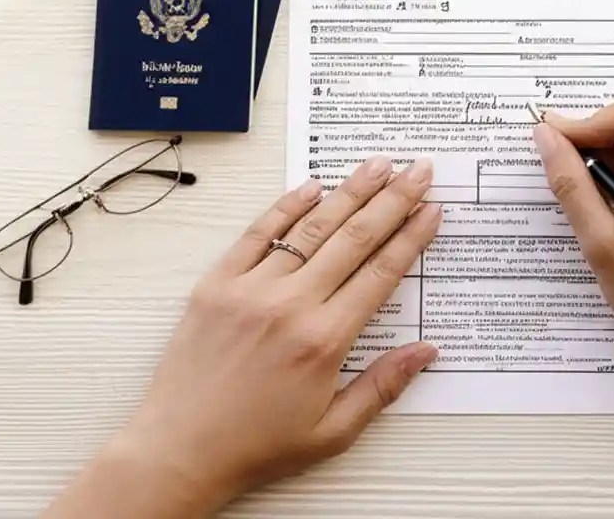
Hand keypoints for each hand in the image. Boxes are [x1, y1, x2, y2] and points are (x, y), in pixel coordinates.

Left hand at [50, 157, 441, 517]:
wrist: (181, 449)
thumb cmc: (256, 445)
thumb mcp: (333, 431)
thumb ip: (383, 386)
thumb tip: (427, 351)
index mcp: (325, 340)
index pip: (381, 273)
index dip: (412, 237)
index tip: (432, 211)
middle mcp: (290, 305)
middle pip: (354, 238)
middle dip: (393, 200)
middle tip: (417, 171)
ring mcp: (251, 289)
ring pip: (311, 227)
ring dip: (349, 191)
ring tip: (377, 165)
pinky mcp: (217, 285)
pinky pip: (257, 234)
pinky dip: (286, 207)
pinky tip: (311, 186)